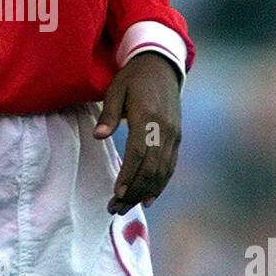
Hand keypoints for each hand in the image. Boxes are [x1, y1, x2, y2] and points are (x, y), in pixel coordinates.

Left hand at [94, 52, 181, 212]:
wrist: (162, 66)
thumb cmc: (134, 78)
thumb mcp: (116, 89)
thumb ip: (109, 114)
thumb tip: (98, 136)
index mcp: (148, 116)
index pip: (139, 152)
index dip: (129, 175)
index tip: (117, 193)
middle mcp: (165, 129)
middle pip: (151, 168)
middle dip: (134, 192)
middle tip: (115, 208)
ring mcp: (173, 135)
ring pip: (162, 171)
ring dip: (145, 192)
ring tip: (126, 207)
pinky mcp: (176, 138)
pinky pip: (169, 166)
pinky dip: (160, 184)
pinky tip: (148, 198)